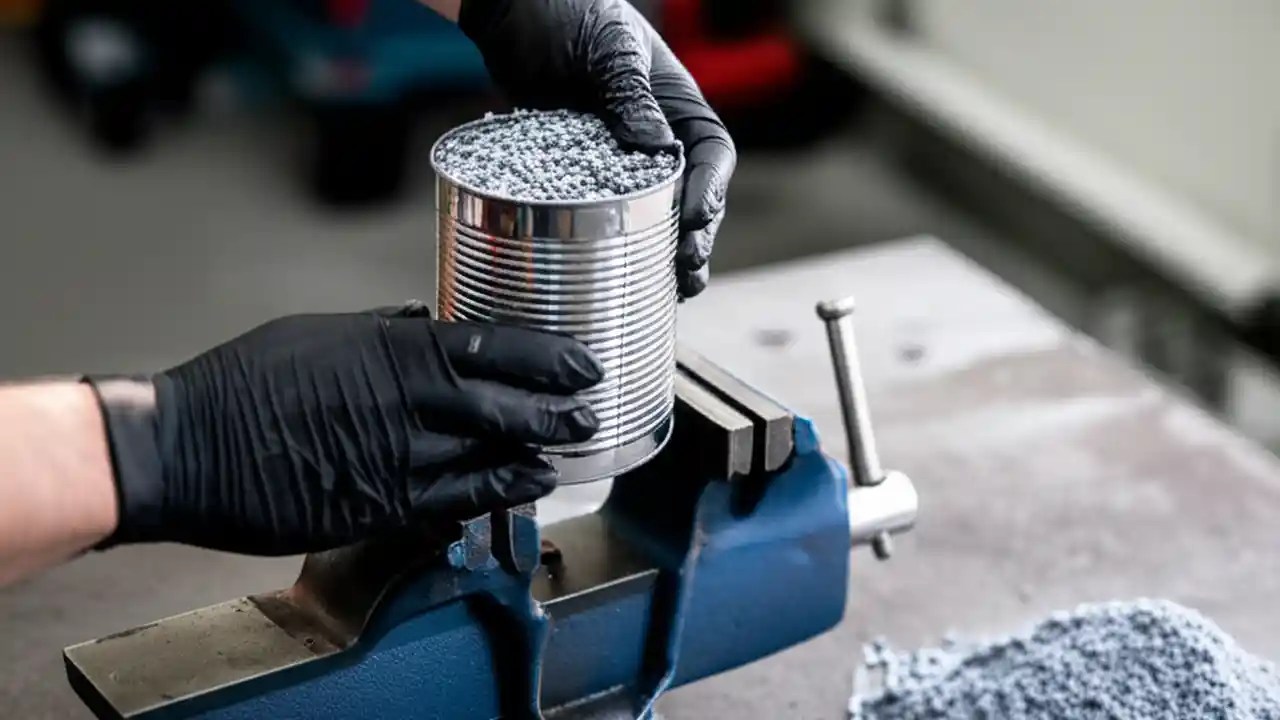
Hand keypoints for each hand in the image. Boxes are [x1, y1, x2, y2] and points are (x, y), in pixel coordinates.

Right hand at [89, 303, 601, 554]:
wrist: (189, 448)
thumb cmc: (246, 382)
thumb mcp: (320, 333)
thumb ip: (384, 329)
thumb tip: (428, 319)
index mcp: (394, 350)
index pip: (495, 346)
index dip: (548, 356)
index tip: (581, 360)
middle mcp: (408, 403)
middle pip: (508, 404)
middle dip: (557, 407)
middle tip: (588, 408)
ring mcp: (399, 459)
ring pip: (491, 455)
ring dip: (536, 450)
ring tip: (565, 446)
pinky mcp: (382, 507)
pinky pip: (458, 499)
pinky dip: (499, 489)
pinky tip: (526, 484)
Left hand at [459, 0, 735, 297]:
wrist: (513, 17)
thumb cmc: (567, 15)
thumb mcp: (607, 47)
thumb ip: (630, 92)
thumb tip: (656, 147)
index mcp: (676, 105)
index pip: (712, 152)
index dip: (711, 189)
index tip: (694, 218)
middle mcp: (657, 138)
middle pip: (693, 196)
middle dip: (696, 236)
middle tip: (686, 267)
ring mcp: (621, 162)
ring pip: (658, 217)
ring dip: (668, 255)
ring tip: (674, 290)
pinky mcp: (585, 178)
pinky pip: (610, 219)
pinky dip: (620, 250)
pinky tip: (622, 279)